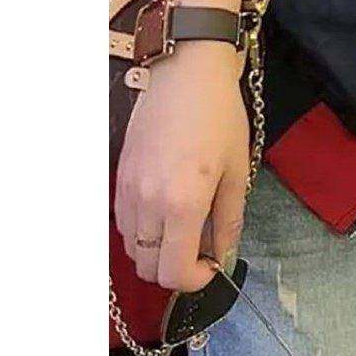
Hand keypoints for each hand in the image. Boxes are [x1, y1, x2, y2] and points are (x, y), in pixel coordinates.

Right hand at [114, 41, 248, 292]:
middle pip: (148, 268)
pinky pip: (124, 223)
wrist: (188, 75)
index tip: (213, 266)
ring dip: (156, 249)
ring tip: (185, 224)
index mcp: (183, 204)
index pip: (175, 272)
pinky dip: (142, 230)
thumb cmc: (220, 117)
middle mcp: (149, 204)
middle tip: (201, 247)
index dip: (196, 280)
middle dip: (176, 268)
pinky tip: (165, 207)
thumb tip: (224, 255)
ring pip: (132, 249)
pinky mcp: (119, 178)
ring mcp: (128, 192)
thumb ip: (229, 219)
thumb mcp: (236, 170)